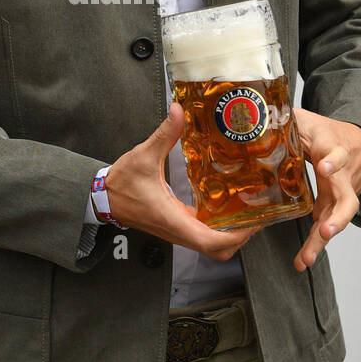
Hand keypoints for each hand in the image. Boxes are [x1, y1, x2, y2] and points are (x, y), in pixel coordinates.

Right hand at [103, 102, 266, 261]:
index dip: (236, 237)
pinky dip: (219, 228)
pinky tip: (226, 208)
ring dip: (231, 234)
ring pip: (211, 246)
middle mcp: (178, 231)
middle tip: (256, 216)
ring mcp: (177, 231)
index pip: (210, 242)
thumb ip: (164, 134)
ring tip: (247, 212)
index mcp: (173, 219)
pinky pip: (203, 234)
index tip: (253, 222)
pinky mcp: (176, 225)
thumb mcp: (144, 155)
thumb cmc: (122, 183)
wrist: (104, 198)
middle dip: (240, 238)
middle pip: (218, 251)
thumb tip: (178, 111)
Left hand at [291, 110, 360, 272]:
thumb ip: (282, 120)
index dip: (333, 160)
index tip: (324, 166)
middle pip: (346, 198)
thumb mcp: (305, 120)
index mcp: (333, 149)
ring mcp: (340, 193)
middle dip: (338, 216)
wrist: (360, 143)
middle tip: (326, 230)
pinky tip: (301, 261)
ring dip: (322, 240)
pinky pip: (326, 227)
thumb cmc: (327, 132)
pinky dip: (315, 245)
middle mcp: (341, 175)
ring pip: (337, 219)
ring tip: (307, 258)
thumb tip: (250, 118)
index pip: (337, 153)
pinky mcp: (334, 207)